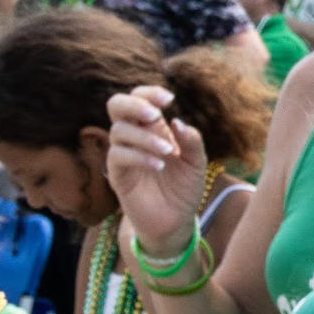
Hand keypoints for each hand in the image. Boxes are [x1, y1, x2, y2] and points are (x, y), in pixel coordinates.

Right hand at [101, 85, 211, 255]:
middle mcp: (134, 136)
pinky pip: (117, 155)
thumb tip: (177, 121)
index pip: (140, 98)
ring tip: (167, 152)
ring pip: (118, 130)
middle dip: (134, 104)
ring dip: (144, 137)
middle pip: (116, 105)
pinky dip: (138, 156)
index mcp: (153, 128)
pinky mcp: (117, 174)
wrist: (176, 220)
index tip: (169, 99)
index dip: (150, 93)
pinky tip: (158, 165)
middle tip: (155, 116)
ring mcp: (124, 154)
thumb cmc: (184, 188)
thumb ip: (191, 141)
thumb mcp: (197, 163)